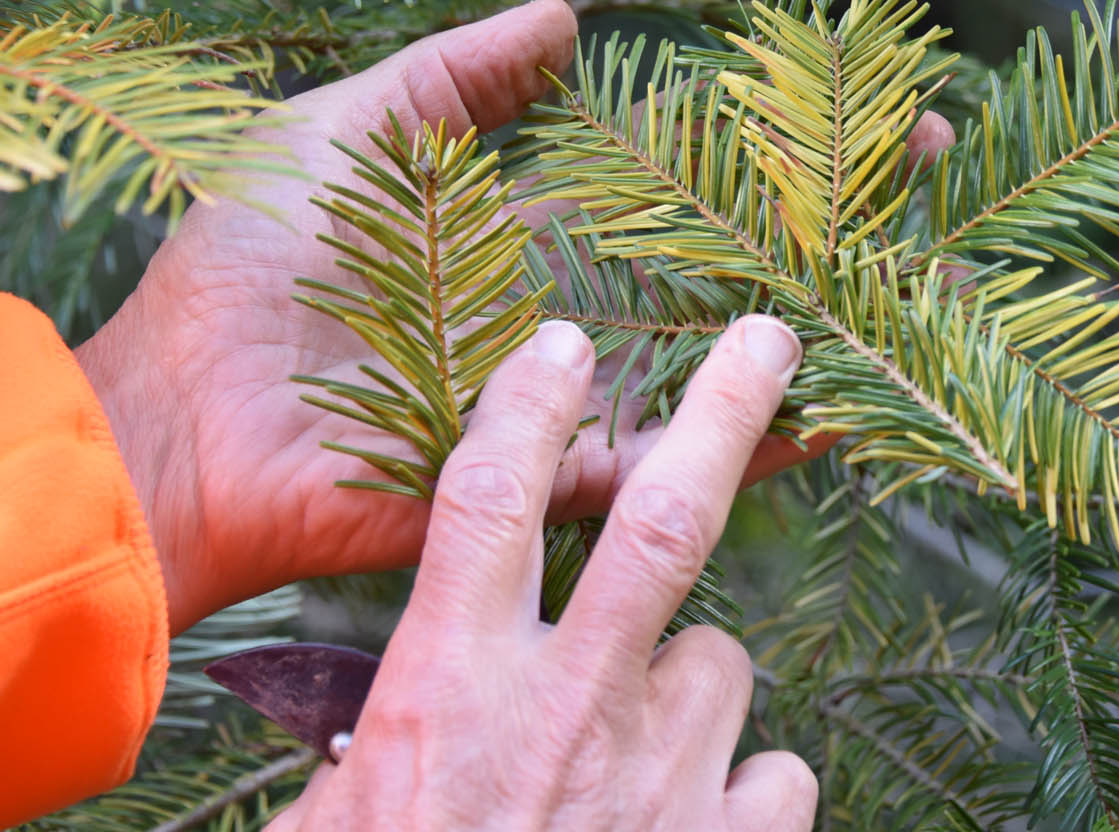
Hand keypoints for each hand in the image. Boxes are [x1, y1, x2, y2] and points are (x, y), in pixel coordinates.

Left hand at [76, 0, 951, 631]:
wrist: (179, 405)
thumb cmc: (245, 261)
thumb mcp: (350, 129)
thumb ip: (458, 79)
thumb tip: (566, 15)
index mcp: (534, 240)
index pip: (683, 186)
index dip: (772, 148)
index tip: (863, 106)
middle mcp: (573, 319)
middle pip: (731, 272)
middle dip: (836, 230)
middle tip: (936, 184)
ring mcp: (570, 402)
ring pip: (726, 369)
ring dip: (831, 334)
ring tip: (930, 293)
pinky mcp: (550, 478)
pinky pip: (671, 463)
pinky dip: (753, 440)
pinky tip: (837, 403)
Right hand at [268, 316, 817, 831]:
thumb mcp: (340, 823)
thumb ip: (399, 740)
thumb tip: (414, 704)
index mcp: (448, 694)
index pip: (483, 504)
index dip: (527, 406)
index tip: (564, 337)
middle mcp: (567, 710)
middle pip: (661, 522)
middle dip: (722, 412)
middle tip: (770, 336)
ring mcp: (664, 778)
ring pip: (720, 661)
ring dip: (690, 688)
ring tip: (631, 764)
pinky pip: (777, 772)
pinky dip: (745, 786)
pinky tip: (693, 830)